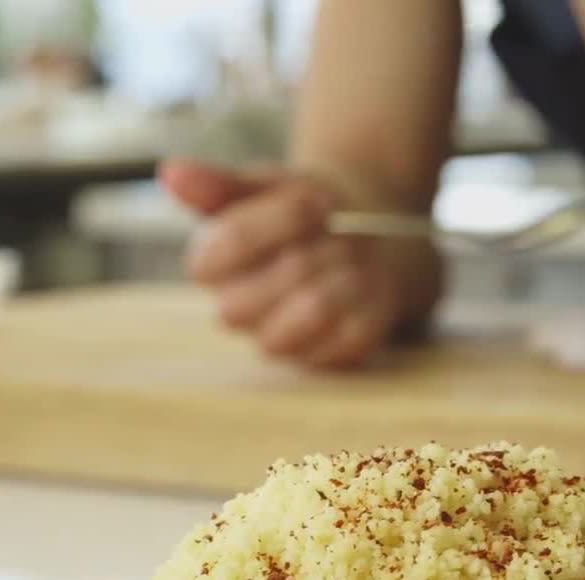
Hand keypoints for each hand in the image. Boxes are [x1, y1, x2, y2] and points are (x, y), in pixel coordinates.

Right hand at [159, 157, 406, 369]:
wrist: (361, 235)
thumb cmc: (302, 210)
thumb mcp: (266, 185)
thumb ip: (219, 184)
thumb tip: (170, 172)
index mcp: (210, 262)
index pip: (225, 248)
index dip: (278, 221)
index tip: (312, 203)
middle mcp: (235, 307)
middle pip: (259, 290)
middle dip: (311, 253)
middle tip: (339, 232)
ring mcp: (279, 337)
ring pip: (304, 315)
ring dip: (339, 275)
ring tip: (354, 254)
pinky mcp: (324, 355)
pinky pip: (346, 337)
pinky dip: (365, 302)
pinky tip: (368, 281)